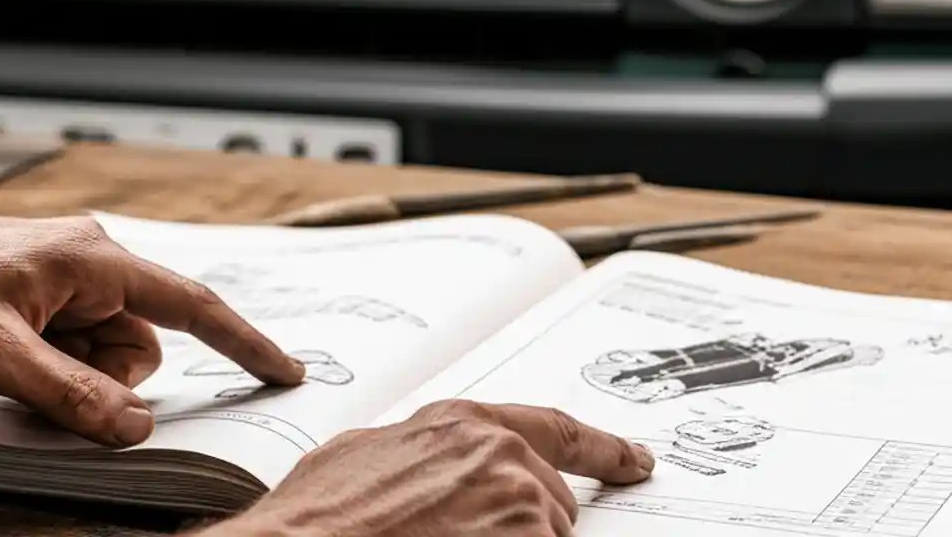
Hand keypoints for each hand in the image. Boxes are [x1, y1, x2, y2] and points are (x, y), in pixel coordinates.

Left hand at [0, 210, 303, 446]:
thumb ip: (71, 394)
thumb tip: (138, 428)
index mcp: (94, 258)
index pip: (192, 305)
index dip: (244, 342)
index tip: (284, 370)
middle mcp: (90, 262)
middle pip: (140, 342)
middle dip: (105, 378)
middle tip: (39, 382)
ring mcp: (63, 277)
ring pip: (104, 351)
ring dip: (71, 375)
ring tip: (7, 365)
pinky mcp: (40, 293)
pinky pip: (74, 345)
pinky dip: (52, 368)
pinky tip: (5, 359)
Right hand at [202, 399, 654, 536]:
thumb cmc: (315, 520)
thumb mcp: (359, 458)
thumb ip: (412, 452)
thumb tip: (421, 464)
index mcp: (460, 425)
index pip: (555, 430)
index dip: (603, 448)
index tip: (635, 460)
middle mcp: (500, 454)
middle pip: (547, 501)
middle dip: (520, 525)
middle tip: (456, 534)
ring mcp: (517, 502)